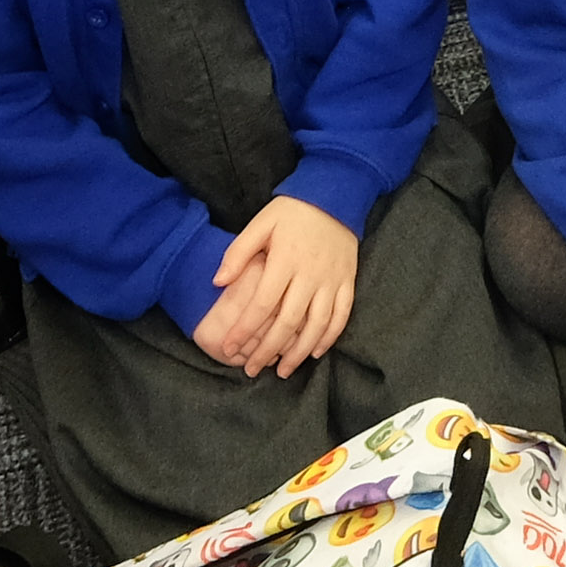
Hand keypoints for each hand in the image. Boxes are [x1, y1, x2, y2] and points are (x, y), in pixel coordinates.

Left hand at [196, 195, 362, 375]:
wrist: (335, 196)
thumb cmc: (292, 211)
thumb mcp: (260, 224)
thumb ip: (238, 253)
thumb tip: (218, 282)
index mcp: (284, 261)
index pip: (261, 305)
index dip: (244, 330)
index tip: (230, 348)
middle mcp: (309, 275)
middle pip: (288, 322)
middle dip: (267, 350)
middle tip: (252, 370)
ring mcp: (331, 281)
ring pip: (316, 326)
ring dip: (299, 352)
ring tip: (282, 370)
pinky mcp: (347, 282)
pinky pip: (341, 316)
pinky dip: (329, 337)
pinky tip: (315, 352)